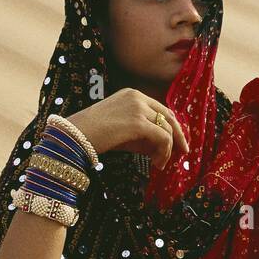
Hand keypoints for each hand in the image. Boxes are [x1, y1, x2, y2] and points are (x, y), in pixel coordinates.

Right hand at [65, 89, 188, 170]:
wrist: (74, 135)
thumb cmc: (94, 135)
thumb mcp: (122, 131)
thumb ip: (142, 136)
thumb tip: (162, 148)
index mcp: (133, 95)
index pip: (161, 109)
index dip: (172, 126)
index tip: (177, 143)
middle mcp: (138, 97)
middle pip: (169, 116)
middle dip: (178, 136)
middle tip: (183, 153)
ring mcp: (138, 108)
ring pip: (167, 129)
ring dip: (168, 149)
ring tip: (160, 164)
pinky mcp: (138, 122)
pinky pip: (162, 138)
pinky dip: (164, 152)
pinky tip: (157, 163)